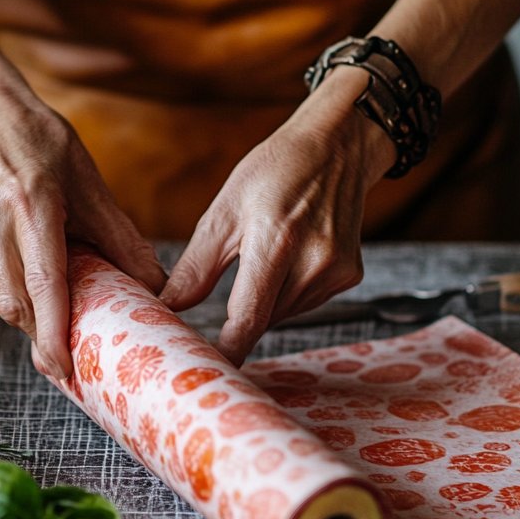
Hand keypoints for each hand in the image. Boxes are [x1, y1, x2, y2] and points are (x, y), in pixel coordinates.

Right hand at [0, 88, 165, 378]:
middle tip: (70, 347)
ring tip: (53, 295)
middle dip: (43, 331)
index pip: (44, 282)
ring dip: (27, 309)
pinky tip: (25, 268)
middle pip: (16, 302)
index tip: (63, 369)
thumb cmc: (42, 143)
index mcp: (32, 203)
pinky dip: (9, 287)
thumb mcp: (89, 182)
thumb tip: (155, 284)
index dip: (53, 332)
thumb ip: (121, 237)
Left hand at [160, 70, 392, 364]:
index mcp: (276, 241)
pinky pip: (305, 302)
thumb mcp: (225, 209)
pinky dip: (288, 292)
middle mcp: (314, 261)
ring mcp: (337, 271)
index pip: (248, 317)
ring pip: (284, 314)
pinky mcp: (350, 275)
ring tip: (262, 260)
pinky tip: (288, 259)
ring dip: (263, 303)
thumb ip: (197, 266)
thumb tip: (169, 307)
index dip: (226, 350)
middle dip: (237, 319)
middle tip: (214, 312)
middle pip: (264, 318)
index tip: (207, 372)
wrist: (336, 146)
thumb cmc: (276, 170)